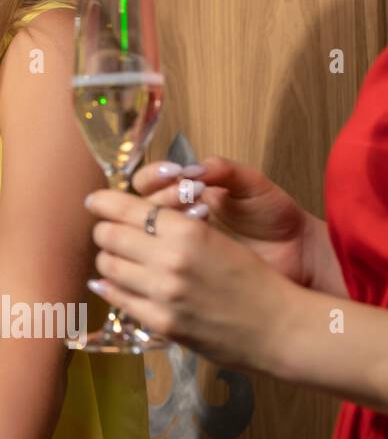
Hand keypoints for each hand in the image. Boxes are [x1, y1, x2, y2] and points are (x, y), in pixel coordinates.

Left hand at [84, 188, 295, 371]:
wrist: (280, 327)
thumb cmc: (252, 278)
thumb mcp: (214, 239)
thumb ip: (173, 227)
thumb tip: (129, 217)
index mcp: (187, 230)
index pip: (124, 207)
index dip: (102, 202)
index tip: (95, 202)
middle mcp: (170, 258)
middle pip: (107, 234)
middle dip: (105, 231)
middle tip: (109, 233)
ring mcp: (163, 293)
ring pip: (106, 265)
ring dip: (108, 260)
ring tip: (118, 260)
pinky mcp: (160, 322)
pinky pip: (117, 298)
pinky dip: (110, 288)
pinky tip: (112, 284)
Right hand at [130, 155, 312, 286]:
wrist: (298, 255)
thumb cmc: (274, 217)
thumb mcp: (252, 185)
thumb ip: (224, 170)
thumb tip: (194, 167)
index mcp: (184, 194)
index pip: (147, 182)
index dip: (154, 177)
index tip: (174, 174)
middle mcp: (174, 220)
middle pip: (140, 207)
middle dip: (163, 197)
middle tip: (191, 196)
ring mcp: (176, 248)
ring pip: (147, 233)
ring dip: (168, 221)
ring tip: (201, 216)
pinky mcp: (183, 271)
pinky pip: (159, 261)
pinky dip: (170, 250)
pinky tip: (195, 242)